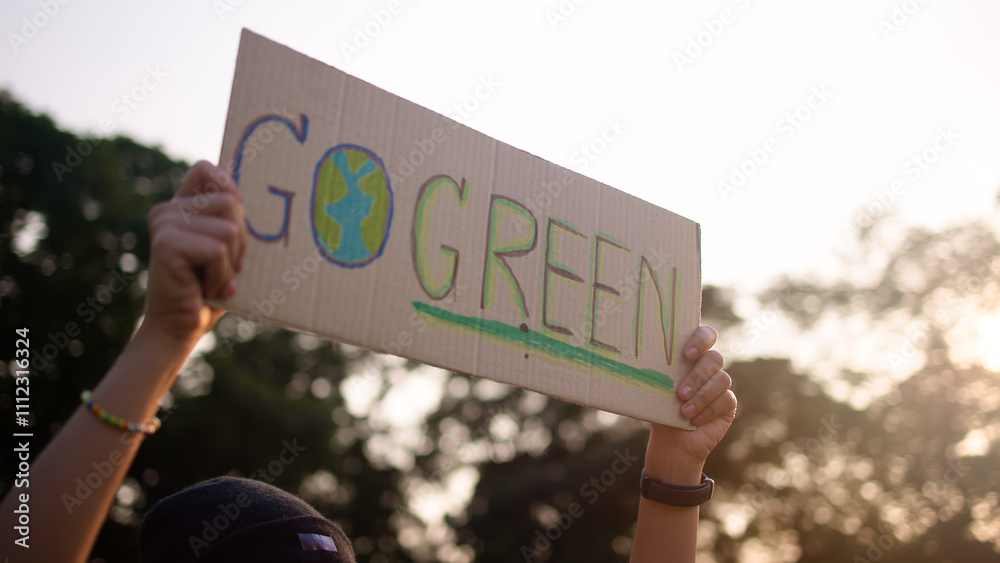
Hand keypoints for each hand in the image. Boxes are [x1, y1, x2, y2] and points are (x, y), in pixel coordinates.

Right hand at [141, 161, 245, 345]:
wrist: (178, 328)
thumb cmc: (209, 290)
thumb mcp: (225, 250)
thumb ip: (231, 220)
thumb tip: (260, 195)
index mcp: (180, 206)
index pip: (207, 169)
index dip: (230, 188)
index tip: (235, 221)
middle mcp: (168, 209)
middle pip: (232, 203)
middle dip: (240, 242)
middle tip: (222, 267)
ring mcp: (165, 223)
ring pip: (230, 230)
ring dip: (231, 262)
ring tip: (212, 278)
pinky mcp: (167, 243)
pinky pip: (218, 251)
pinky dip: (222, 275)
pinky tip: (204, 288)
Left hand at [645, 326, 736, 482]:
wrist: (671, 442)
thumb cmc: (660, 411)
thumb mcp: (654, 390)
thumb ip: (654, 373)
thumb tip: (634, 359)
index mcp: (692, 357)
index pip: (706, 335)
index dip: (701, 339)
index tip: (687, 354)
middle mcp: (708, 368)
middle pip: (715, 358)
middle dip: (697, 376)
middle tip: (680, 392)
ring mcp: (720, 385)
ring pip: (722, 379)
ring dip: (701, 396)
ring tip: (684, 411)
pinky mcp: (728, 403)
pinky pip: (726, 400)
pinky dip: (708, 410)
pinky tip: (694, 421)